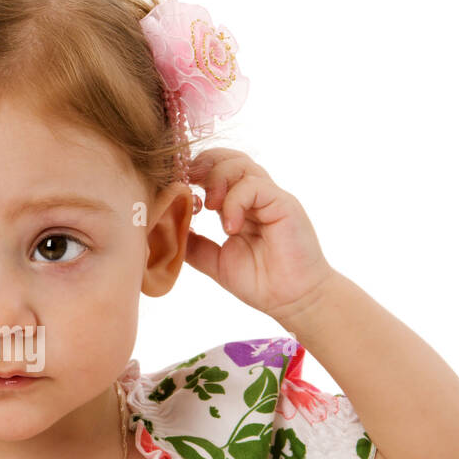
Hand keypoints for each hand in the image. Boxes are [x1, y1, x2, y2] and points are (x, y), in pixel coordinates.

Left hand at [184, 148, 337, 323]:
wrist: (292, 300)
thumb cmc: (260, 281)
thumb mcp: (214, 260)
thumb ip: (192, 243)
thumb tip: (166, 228)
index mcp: (238, 204)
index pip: (213, 170)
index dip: (191, 174)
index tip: (175, 192)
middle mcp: (254, 195)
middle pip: (225, 157)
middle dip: (200, 166)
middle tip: (187, 188)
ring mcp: (270, 197)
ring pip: (239, 164)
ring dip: (216, 181)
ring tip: (208, 209)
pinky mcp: (284, 203)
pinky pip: (254, 186)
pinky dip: (235, 202)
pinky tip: (231, 227)